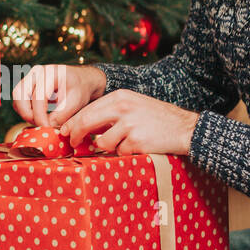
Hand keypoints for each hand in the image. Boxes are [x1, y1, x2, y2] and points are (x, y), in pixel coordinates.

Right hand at [11, 64, 106, 127]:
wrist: (81, 81)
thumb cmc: (80, 90)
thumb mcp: (76, 102)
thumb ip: (61, 115)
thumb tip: (46, 126)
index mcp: (51, 73)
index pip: (38, 97)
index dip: (40, 116)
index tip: (47, 128)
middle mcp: (36, 72)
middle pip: (19, 94)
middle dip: (27, 114)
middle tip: (41, 125)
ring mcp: (30, 77)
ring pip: (17, 98)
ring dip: (25, 113)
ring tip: (41, 121)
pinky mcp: (27, 85)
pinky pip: (19, 101)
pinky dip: (26, 111)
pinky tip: (39, 116)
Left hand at [58, 89, 200, 155]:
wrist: (185, 127)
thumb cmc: (157, 118)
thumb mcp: (133, 105)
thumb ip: (110, 112)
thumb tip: (85, 127)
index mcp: (120, 96)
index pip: (88, 109)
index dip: (73, 122)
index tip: (65, 131)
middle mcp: (122, 108)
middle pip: (87, 122)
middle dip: (76, 135)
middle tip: (73, 143)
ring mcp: (129, 124)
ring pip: (103, 142)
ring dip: (109, 147)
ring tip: (125, 143)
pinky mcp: (136, 141)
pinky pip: (120, 152)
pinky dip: (125, 153)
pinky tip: (138, 146)